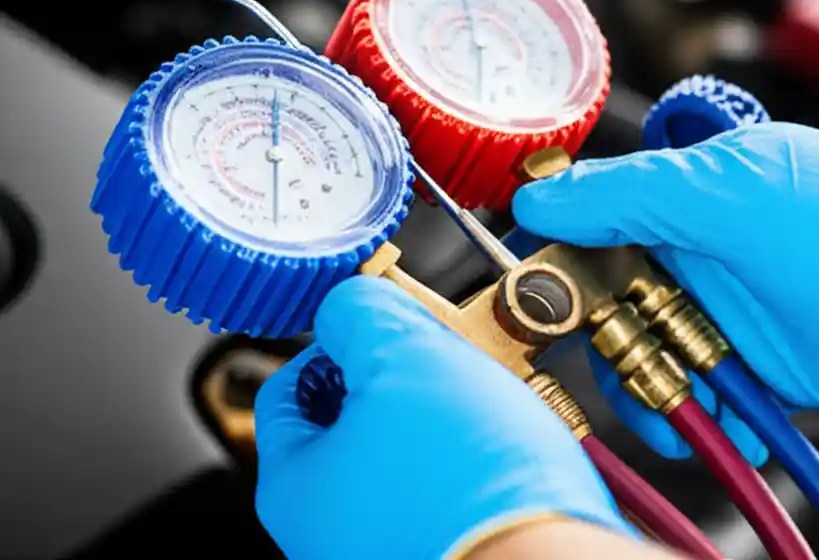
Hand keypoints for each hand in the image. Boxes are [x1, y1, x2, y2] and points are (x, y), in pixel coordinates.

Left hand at [254, 276, 635, 559]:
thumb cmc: (469, 486)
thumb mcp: (403, 354)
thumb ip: (362, 312)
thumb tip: (351, 301)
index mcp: (294, 488)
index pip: (288, 388)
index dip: (340, 341)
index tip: (384, 325)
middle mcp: (330, 533)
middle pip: (355, 425)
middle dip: (407, 382)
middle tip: (448, 363)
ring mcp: (387, 548)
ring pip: (410, 460)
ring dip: (449, 425)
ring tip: (492, 410)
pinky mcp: (444, 555)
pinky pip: (452, 497)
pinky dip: (477, 470)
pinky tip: (512, 456)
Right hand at [512, 122, 818, 458]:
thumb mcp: (729, 191)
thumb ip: (630, 195)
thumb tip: (541, 198)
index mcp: (683, 195)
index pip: (589, 223)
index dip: (558, 264)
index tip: (544, 302)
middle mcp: (698, 251)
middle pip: (608, 305)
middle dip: (605, 343)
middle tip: (630, 365)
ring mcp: (726, 310)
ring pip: (647, 361)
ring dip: (653, 393)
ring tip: (689, 409)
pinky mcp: (756, 364)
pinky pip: (701, 400)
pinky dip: (702, 423)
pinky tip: (730, 427)